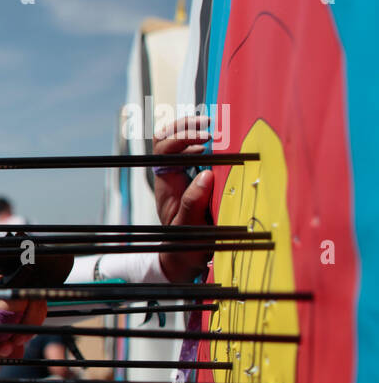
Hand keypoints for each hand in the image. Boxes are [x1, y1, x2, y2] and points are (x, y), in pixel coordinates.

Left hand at [153, 116, 215, 282]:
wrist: (185, 256)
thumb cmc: (185, 244)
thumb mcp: (189, 227)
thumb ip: (194, 203)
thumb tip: (206, 175)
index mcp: (166, 183)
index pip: (163, 149)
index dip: (181, 139)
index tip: (205, 139)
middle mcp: (172, 174)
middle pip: (167, 138)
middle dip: (186, 126)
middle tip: (210, 126)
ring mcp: (183, 174)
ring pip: (181, 142)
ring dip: (195, 131)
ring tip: (215, 129)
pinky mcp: (197, 176)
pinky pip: (198, 152)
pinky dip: (207, 143)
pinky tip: (220, 143)